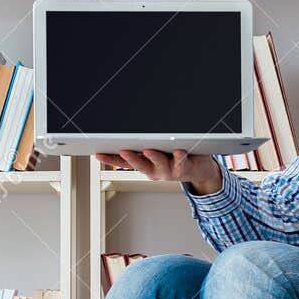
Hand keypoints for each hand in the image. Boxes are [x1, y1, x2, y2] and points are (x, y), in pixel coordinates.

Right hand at [96, 149, 222, 194]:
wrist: (200, 171)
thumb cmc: (177, 157)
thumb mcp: (157, 152)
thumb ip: (145, 144)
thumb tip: (127, 127)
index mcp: (145, 165)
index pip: (123, 162)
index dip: (110, 159)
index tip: (98, 153)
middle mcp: (154, 170)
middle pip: (139, 164)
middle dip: (130, 157)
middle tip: (122, 150)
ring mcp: (168, 170)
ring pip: (158, 163)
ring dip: (153, 156)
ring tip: (148, 150)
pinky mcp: (183, 167)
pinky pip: (181, 161)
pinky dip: (179, 155)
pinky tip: (178, 150)